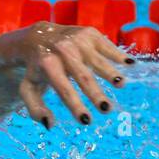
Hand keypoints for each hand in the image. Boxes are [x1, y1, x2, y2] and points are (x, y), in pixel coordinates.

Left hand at [10, 23, 133, 128]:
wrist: (38, 36)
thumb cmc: (37, 69)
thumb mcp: (28, 88)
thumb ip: (35, 108)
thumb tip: (50, 125)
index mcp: (48, 65)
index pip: (64, 90)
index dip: (76, 106)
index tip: (87, 121)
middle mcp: (63, 51)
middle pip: (83, 77)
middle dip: (95, 94)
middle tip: (107, 109)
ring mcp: (77, 40)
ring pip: (97, 60)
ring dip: (110, 72)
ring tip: (120, 84)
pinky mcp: (89, 33)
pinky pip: (106, 45)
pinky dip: (118, 55)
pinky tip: (130, 64)